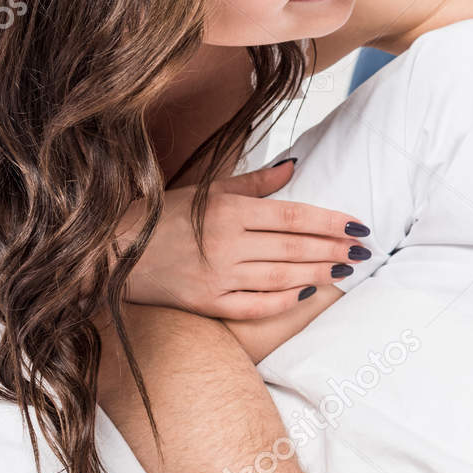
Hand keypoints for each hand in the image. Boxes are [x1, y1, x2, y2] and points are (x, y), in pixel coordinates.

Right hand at [123, 158, 370, 318]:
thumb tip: (294, 166)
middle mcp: (224, 243)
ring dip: (319, 274)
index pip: (292, 215)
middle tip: (363, 252)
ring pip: (282, 276)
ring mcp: (216, 276)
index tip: (358, 226)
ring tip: (345, 270)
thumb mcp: (205, 190)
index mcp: (226, 209)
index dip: (330, 222)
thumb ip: (253, 182)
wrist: (109, 252)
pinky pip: (255, 305)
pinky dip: (284, 300)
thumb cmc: (161, 217)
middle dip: (334, 249)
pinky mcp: (206, 303)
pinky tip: (307, 292)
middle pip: (294, 247)